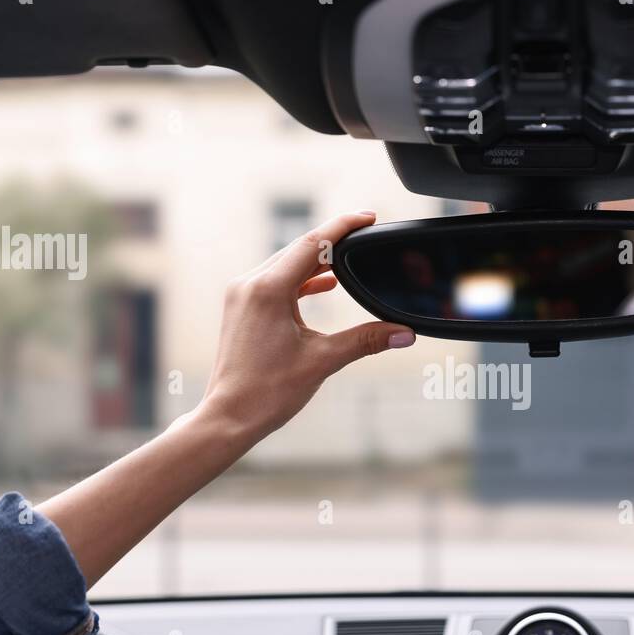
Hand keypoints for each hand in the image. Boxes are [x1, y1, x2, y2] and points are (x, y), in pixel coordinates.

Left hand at [198, 210, 414, 444]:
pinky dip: (302, 280)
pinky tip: (325, 284)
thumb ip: (366, 341)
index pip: (312, 244)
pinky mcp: (242, 308)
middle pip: (299, 249)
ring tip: (350, 257)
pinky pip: (276, 282)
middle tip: (365, 232)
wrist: (229, 417)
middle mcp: (250, 284)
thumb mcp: (323, 361)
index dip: (343, 227)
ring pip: (286, 264)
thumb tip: (405, 333)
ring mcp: (242, 295)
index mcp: (268, 290)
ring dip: (317, 260)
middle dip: (333, 240)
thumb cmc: (267, 392)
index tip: (367, 217)